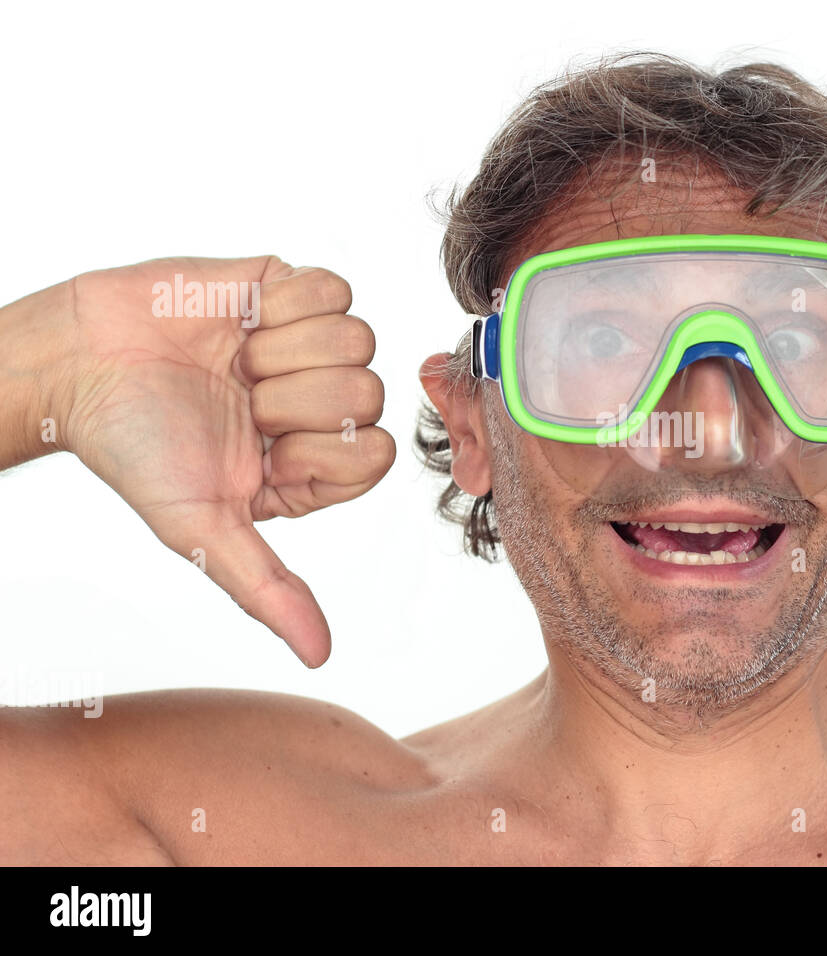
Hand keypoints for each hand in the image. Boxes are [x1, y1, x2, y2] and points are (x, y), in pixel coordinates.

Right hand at [62, 256, 393, 666]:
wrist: (77, 363)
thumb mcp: (201, 528)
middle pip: (369, 392)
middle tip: (239, 398)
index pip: (378, 453)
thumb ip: (267, 588)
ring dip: (282, 349)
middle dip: (291, 396)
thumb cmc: (134, 449)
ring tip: (234, 360)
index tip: (261, 444)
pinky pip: (335, 287)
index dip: (319, 446)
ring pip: (359, 338)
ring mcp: (312, 345)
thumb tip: (319, 656)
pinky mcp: (291, 289)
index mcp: (314, 463)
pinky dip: (280, 302)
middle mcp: (323, 406)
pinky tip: (240, 320)